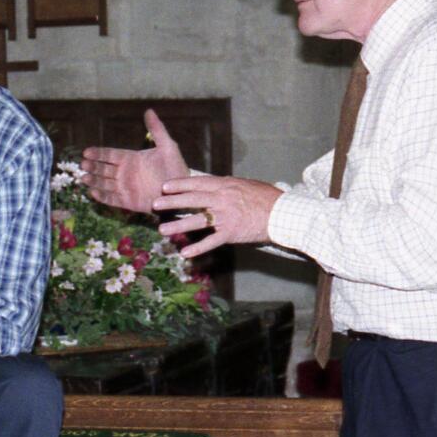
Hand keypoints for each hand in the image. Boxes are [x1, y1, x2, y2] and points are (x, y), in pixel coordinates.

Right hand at [81, 109, 187, 212]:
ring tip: (83, 178)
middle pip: (103, 169)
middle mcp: (125, 173)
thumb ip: (157, 129)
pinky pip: (112, 199)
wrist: (182, 192)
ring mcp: (125, 188)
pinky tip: (93, 193)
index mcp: (131, 159)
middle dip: (92, 167)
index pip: (109, 155)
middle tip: (82, 164)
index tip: (86, 152)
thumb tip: (149, 110)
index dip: (98, 153)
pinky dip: (102, 197)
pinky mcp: (128, 201)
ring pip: (104, 183)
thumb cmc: (176, 168)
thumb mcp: (167, 146)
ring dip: (93, 181)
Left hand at [153, 174, 281, 258]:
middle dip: (172, 202)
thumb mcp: (244, 184)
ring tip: (163, 230)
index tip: (165, 186)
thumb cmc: (265, 197)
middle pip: (192, 200)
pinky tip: (184, 253)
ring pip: (197, 221)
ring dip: (178, 225)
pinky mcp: (231, 233)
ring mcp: (225, 217)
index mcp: (225, 185)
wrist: (281, 213)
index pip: (197, 183)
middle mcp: (222, 200)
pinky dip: (197, 248)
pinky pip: (211, 241)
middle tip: (155, 204)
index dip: (180, 184)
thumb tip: (213, 185)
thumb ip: (226, 186)